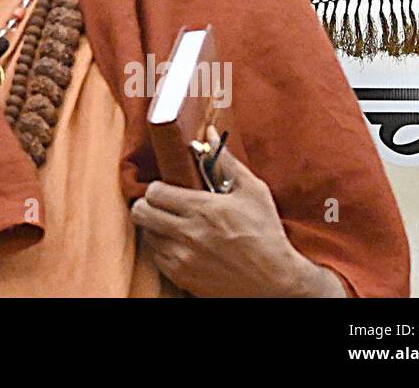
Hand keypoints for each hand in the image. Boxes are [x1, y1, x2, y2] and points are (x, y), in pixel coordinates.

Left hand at [130, 126, 344, 296]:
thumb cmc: (267, 235)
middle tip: (162, 206)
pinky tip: (181, 245)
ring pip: (147, 236)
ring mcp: (183, 259)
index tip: (167, 190)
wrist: (277, 284)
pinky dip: (164, 250)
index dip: (157, 188)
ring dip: (156, 228)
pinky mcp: (182, 279)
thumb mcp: (253, 192)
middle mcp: (188, 234)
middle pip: (141, 213)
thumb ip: (226, 161)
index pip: (154, 192)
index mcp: (203, 208)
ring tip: (174, 226)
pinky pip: (156, 259)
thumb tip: (210, 135)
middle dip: (148, 206)